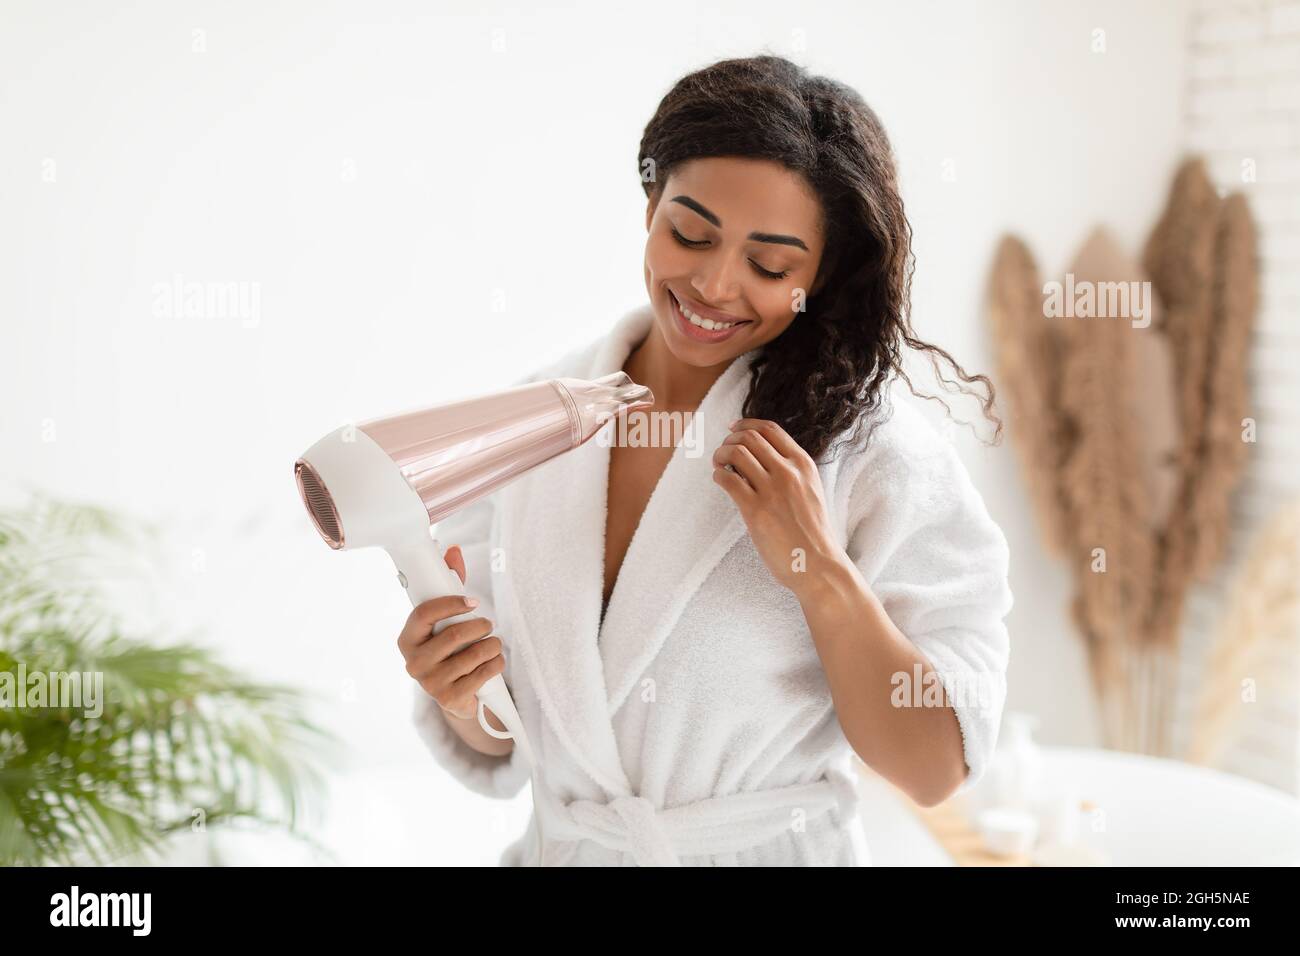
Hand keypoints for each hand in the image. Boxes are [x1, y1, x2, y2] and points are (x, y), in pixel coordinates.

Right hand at [396, 544, 504, 721]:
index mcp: (407, 639)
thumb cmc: (450, 650)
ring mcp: (431, 684)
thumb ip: (449, 584)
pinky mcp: (450, 699)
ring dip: (492, 645)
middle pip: (453, 635)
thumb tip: (453, 550)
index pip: (424, 614)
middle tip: (489, 624)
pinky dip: (496, 663)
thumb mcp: (447, 619)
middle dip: (480, 626)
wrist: (457, 696)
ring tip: (495, 643)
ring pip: (472, 654)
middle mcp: (413, 663)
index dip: (450, 604)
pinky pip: (483, 674)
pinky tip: (496, 661)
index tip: (472, 601)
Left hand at [712, 419, 847, 595]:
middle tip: (722, 453)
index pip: (770, 428)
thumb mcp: (811, 490)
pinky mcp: (756, 511)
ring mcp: (772, 490)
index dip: (746, 424)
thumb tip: (761, 458)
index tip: (732, 429)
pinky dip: (718, 475)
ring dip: (720, 455)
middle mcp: (788, 472)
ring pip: (736, 453)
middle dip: (729, 440)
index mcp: (804, 464)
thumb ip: (792, 473)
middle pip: (749, 437)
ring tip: (719, 466)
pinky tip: (721, 482)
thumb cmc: (813, 533)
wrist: (819, 565)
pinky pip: (728, 480)